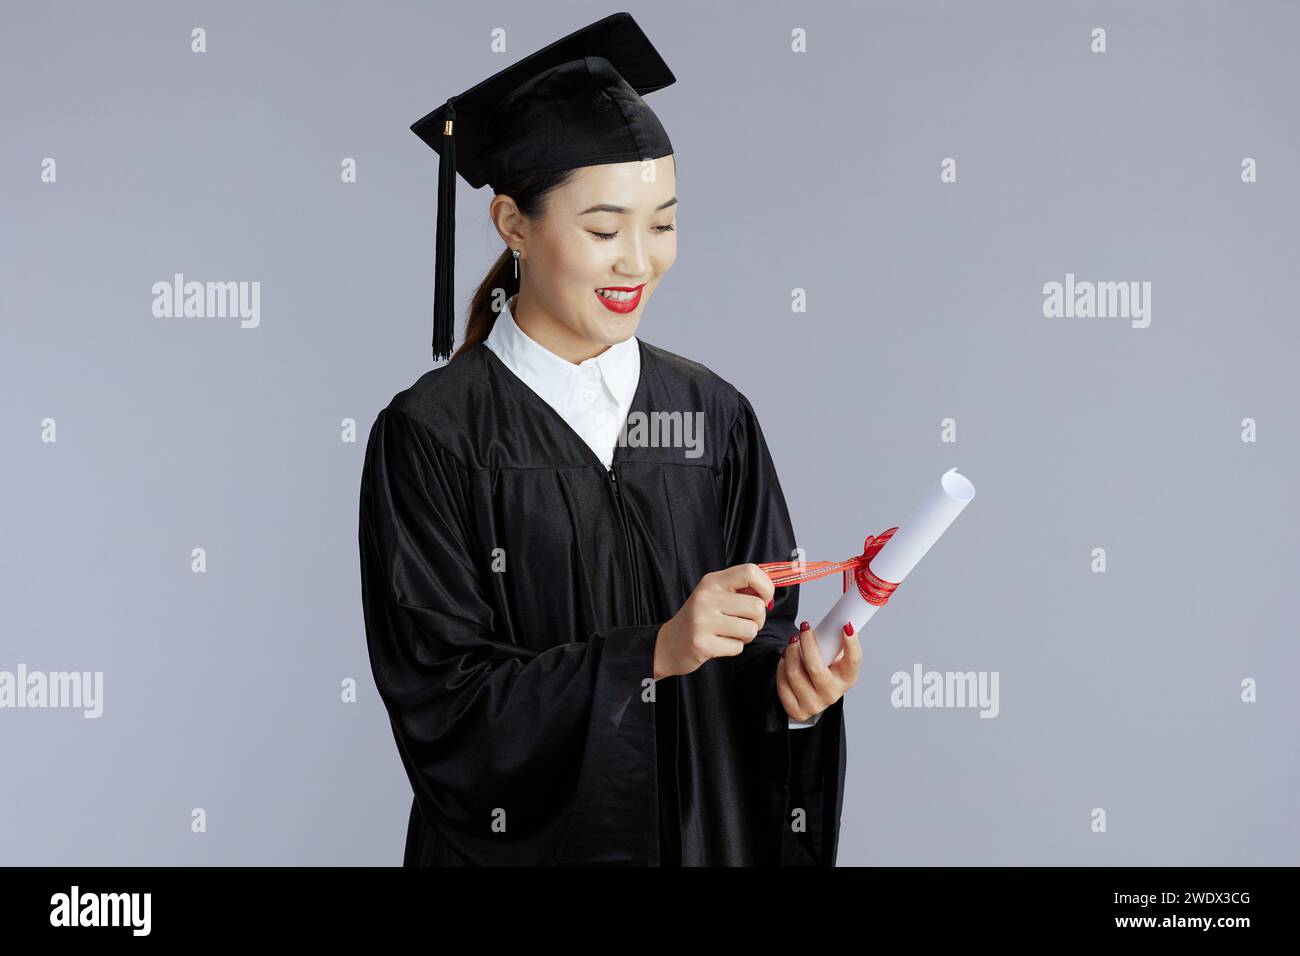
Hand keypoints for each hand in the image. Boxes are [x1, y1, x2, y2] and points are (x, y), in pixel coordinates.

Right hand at [654, 564, 774, 679]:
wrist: (668, 644)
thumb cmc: (700, 619)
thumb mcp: (715, 595)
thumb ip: (741, 591)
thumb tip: (770, 594)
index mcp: (712, 581)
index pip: (750, 571)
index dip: (766, 587)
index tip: (764, 599)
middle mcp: (706, 597)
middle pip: (757, 607)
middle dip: (758, 620)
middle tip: (744, 622)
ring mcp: (702, 620)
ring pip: (751, 629)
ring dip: (746, 636)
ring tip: (730, 633)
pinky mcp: (702, 643)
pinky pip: (738, 647)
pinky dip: (734, 648)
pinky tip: (719, 643)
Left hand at [777, 620, 860, 721]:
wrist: (810, 693)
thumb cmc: (822, 668)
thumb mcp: (832, 655)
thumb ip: (834, 640)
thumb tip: (839, 617)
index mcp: (847, 678)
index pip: (854, 661)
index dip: (851, 644)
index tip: (846, 626)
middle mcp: (833, 694)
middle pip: (816, 668)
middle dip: (807, 644)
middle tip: (804, 630)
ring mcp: (815, 705)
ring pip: (795, 674)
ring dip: (790, 653)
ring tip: (792, 643)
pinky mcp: (797, 711)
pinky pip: (783, 684)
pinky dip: (781, 667)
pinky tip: (785, 659)